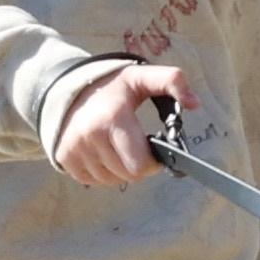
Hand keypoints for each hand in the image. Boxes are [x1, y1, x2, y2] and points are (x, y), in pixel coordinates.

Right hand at [54, 64, 194, 188]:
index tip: (153, 148)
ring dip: (120, 170)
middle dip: (139, 166)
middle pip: (128, 176)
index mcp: (113, 119)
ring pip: (111, 181)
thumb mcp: (142, 78)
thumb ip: (173, 82)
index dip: (153, 161)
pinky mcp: (64, 158)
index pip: (140, 165)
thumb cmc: (113, 87)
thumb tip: (195, 103)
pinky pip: (92, 181)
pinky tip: (103, 153)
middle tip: (137, 147)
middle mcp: (90, 136)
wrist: (70, 88)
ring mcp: (75, 149)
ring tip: (118, 147)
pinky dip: (103, 173)